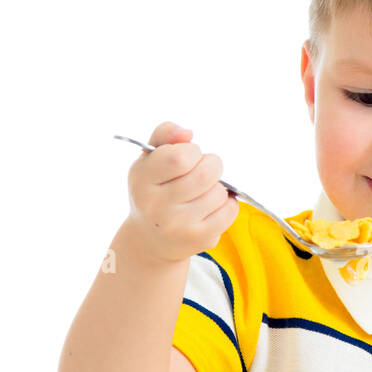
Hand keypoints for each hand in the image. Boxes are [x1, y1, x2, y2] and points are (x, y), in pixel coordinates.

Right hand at [125, 122, 237, 263]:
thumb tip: (187, 133)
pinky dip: (227, 204)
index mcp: (142, 179)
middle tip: (204, 170)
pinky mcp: (199, 238)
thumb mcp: (150, 159)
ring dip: (218, 187)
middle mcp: (156, 205)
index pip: (180, 158)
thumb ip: (165, 135)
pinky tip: (211, 206)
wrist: (151, 238)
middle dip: (212, 166)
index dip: (192, 151)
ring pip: (219, 192)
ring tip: (203, 191)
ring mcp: (179, 225)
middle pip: (205, 174)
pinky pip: (229, 210)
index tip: (189, 157)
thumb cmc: (155, 189)